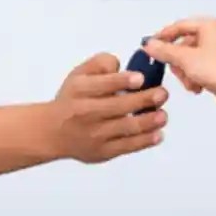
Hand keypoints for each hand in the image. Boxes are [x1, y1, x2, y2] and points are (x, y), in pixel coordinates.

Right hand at [50, 52, 168, 162]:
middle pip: (118, 106)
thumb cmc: (72, 99)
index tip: (140, 78)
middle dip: (143, 100)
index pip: (103, 84)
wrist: (52, 132)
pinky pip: (127, 146)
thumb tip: (121, 66)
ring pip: (126, 128)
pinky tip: (157, 133)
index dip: (122, 81)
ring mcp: (95, 134)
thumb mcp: (79, 74)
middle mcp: (86, 112)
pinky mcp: (102, 152)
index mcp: (80, 89)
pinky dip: (145, 141)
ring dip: (148, 121)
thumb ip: (101, 64)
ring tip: (162, 115)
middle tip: (162, 94)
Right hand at [142, 18, 215, 111]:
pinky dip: (195, 77)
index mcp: (211, 25)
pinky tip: (197, 87)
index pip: (180, 25)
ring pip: (191, 58)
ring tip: (189, 82)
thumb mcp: (185, 59)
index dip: (164, 36)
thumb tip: (150, 45)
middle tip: (174, 69)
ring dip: (185, 72)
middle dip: (178, 60)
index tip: (152, 46)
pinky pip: (200, 67)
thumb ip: (165, 51)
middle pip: (185, 44)